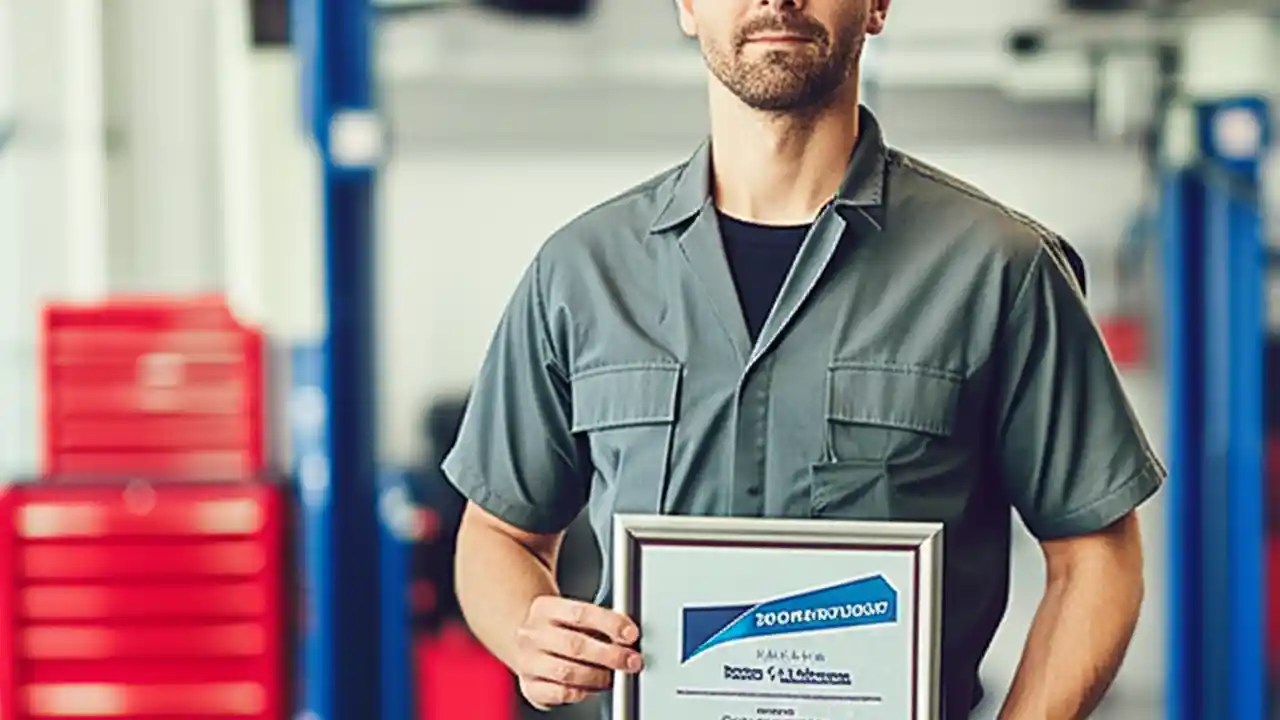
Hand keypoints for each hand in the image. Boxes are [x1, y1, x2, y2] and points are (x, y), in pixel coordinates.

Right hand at [514, 595, 643, 709]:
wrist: (523, 641)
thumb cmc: (558, 628)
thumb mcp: (571, 613)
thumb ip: (597, 622)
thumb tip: (627, 636)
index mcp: (545, 608)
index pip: (580, 613)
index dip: (610, 623)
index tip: (631, 634)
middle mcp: (532, 634)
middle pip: (575, 645)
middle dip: (610, 655)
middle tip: (631, 661)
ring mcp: (527, 661)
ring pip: (566, 672)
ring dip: (597, 677)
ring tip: (612, 677)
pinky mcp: (529, 686)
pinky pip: (557, 694)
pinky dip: (578, 693)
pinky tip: (590, 688)